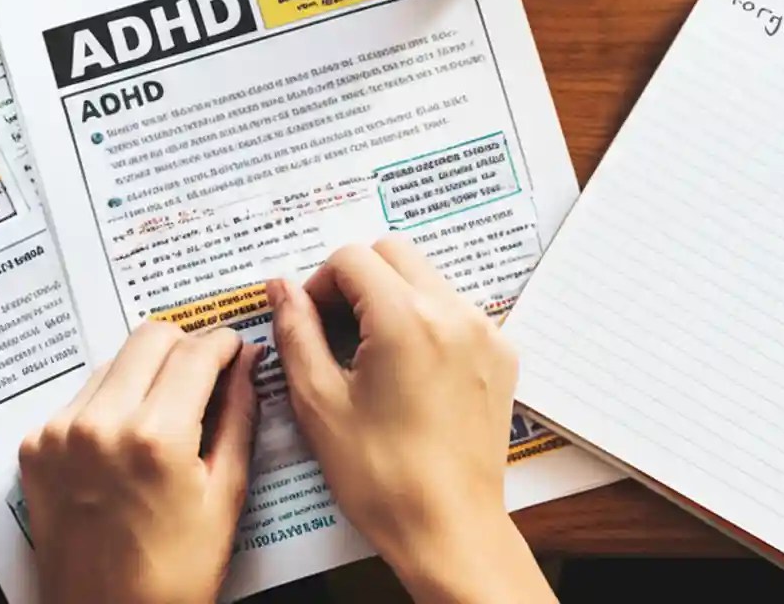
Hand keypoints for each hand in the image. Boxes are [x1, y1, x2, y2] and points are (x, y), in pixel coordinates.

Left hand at [19, 322, 261, 603]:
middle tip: (205, 373)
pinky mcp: (35, 446)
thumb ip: (239, 416)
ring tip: (167, 410)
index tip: (236, 348)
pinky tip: (129, 436)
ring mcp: (59, 433)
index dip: (224, 342)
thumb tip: (247, 362)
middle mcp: (100, 424)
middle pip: (150, 337)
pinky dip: (111, 401)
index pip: (196, 351)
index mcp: (155, 437)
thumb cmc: (176, 573)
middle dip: (185, 345)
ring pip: (114, 361)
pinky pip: (81, 396)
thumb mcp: (225, 495)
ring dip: (146, 370)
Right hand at [269, 236, 555, 602]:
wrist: (449, 529)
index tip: (310, 323)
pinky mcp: (501, 355)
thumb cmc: (381, 477)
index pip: (353, 258)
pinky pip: (456, 310)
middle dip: (357, 279)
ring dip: (392, 297)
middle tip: (336, 331)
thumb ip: (297, 332)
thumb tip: (282, 287)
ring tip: (370, 355)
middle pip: (394, 253)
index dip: (319, 284)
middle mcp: (454, 313)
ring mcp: (485, 332)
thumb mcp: (320, 402)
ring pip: (428, 278)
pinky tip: (407, 370)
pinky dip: (426, 321)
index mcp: (407, 319)